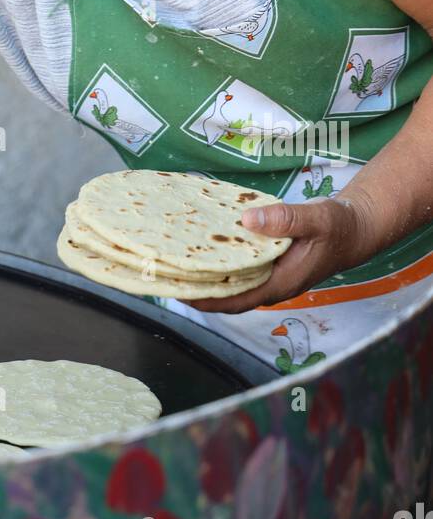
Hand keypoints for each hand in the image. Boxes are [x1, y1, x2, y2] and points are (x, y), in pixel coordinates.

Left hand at [180, 193, 374, 313]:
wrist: (356, 228)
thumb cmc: (339, 227)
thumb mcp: (317, 219)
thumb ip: (286, 220)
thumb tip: (247, 220)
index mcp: (281, 282)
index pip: (236, 299)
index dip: (206, 299)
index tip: (178, 291)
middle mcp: (272, 284)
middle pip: (228, 295)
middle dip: (197, 288)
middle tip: (164, 275)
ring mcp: (271, 275)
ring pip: (232, 282)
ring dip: (206, 275)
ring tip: (175, 262)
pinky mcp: (270, 263)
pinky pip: (240, 267)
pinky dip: (221, 261)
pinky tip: (204, 245)